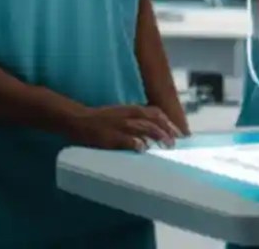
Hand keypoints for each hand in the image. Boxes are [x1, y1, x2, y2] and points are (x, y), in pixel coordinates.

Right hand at [65, 104, 182, 150]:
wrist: (79, 120)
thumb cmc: (102, 120)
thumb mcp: (122, 114)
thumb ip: (138, 121)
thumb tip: (154, 134)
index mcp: (132, 109)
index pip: (156, 113)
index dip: (169, 123)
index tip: (179, 134)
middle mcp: (129, 115)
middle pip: (154, 121)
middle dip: (167, 131)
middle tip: (175, 143)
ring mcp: (120, 125)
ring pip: (144, 128)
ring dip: (157, 136)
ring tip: (167, 146)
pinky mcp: (110, 136)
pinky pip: (126, 139)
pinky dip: (136, 143)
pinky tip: (143, 149)